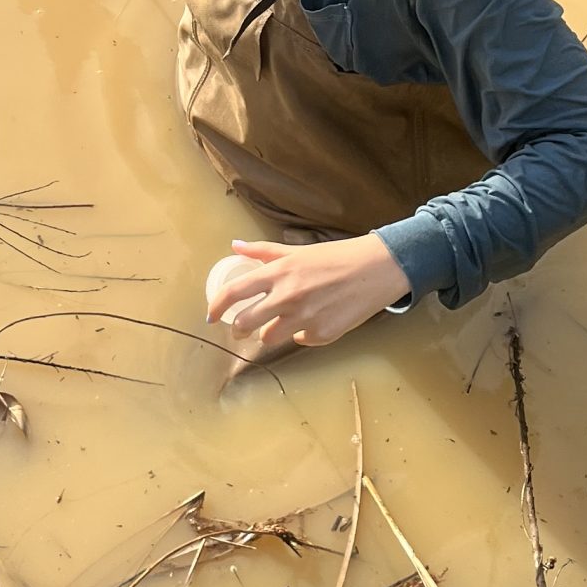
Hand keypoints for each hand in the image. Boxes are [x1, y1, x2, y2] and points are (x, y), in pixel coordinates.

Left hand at [207, 233, 411, 350]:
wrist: (376, 269)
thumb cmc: (335, 257)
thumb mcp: (297, 251)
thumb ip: (263, 251)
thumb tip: (235, 246)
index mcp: (279, 273)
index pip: (234, 292)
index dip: (216, 306)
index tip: (210, 316)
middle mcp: (287, 297)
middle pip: (245, 324)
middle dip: (238, 329)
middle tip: (241, 329)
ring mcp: (304, 318)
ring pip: (268, 338)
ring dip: (269, 333)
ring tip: (281, 323)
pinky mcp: (322, 335)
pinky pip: (300, 341)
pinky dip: (302, 334)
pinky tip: (314, 320)